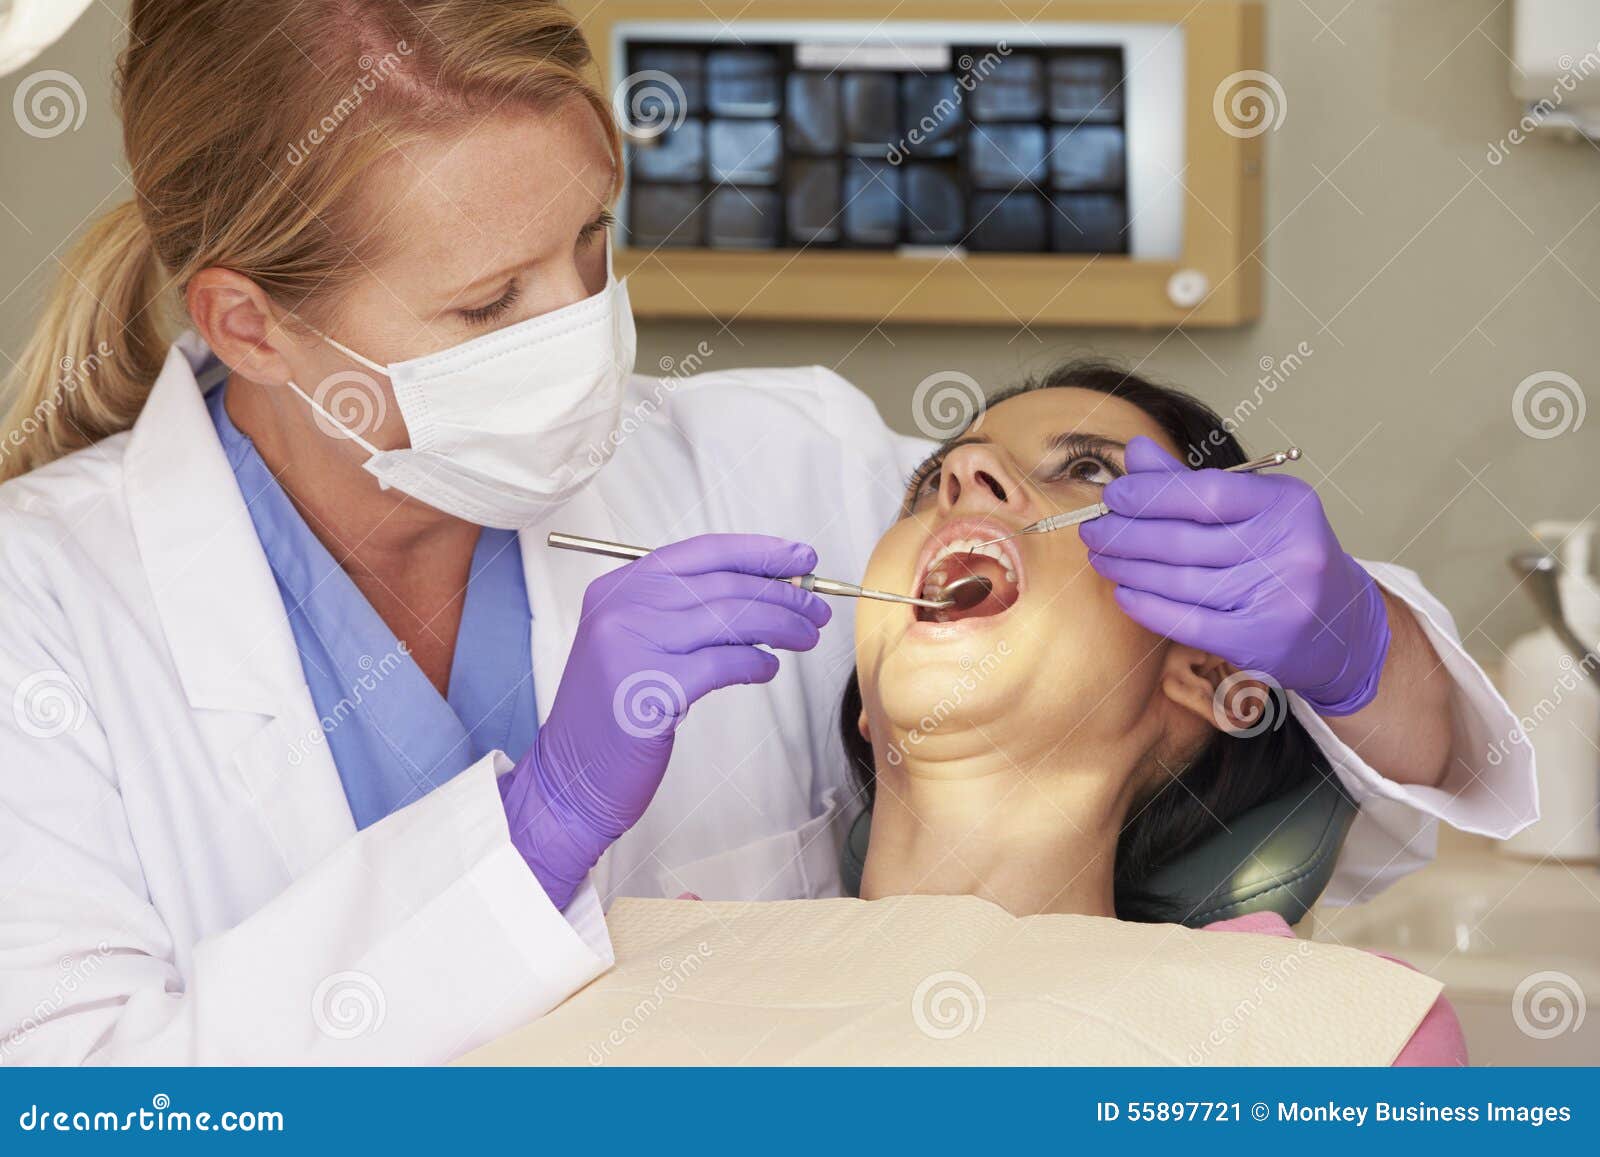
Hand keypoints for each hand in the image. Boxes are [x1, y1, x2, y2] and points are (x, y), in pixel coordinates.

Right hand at [498, 534, 830, 907]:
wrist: (571, 776)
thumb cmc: (614, 711)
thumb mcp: (638, 643)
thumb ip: (686, 612)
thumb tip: (770, 590)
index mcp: (619, 587)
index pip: (701, 552)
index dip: (759, 552)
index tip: (802, 559)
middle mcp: (621, 608)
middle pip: (723, 585)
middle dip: (783, 594)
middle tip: (817, 608)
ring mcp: (631, 647)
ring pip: (730, 619)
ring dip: (780, 626)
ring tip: (806, 637)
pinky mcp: (650, 690)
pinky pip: (723, 664)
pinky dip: (755, 665)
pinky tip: (767, 670)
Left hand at [1079, 436, 1389, 715]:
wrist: (1342, 626)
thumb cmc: (1285, 556)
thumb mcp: (1253, 510)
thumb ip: (1190, 483)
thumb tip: (1135, 452)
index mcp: (1287, 504)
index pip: (1206, 492)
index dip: (1151, 492)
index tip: (1114, 495)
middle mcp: (1289, 548)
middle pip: (1184, 539)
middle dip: (1126, 533)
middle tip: (1093, 530)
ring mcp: (1278, 597)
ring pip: (1180, 581)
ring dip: (1129, 569)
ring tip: (1102, 558)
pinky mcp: (1262, 640)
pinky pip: (1188, 621)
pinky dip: (1148, 607)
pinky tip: (1124, 593)